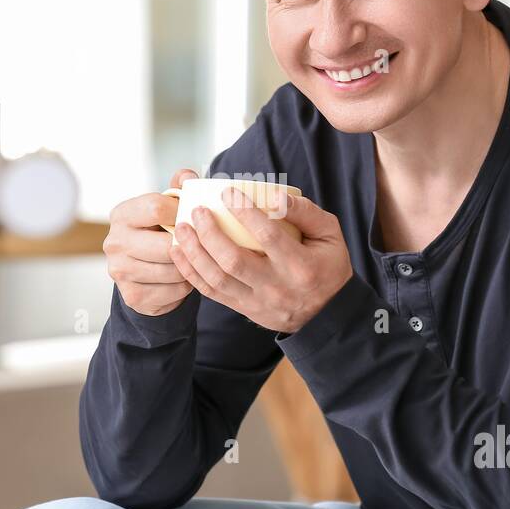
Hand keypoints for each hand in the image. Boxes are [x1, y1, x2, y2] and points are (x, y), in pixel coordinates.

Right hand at [104, 167, 200, 315]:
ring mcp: (119, 271)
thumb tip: (188, 176)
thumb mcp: (167, 208)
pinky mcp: (131, 296)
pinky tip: (183, 279)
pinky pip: (173, 292)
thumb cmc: (159, 233)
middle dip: (188, 246)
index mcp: (122, 214)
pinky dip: (184, 287)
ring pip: (172, 271)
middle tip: (199, 245)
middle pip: (166, 245)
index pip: (156, 207)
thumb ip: (179, 189)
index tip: (194, 217)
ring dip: (190, 268)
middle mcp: (114, 242)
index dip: (183, 212)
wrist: (144, 275)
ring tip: (192, 261)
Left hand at [168, 186, 353, 333]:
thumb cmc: (327, 265)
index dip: (245, 213)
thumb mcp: (329, 234)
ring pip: (217, 279)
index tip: (228, 193)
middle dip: (210, 233)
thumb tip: (273, 194)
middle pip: (234, 260)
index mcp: (301, 266)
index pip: (269, 237)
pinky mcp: (244, 309)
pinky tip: (180, 251)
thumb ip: (305, 211)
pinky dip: (191, 272)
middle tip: (198, 211)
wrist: (326, 315)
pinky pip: (211, 292)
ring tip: (182, 228)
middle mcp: (277, 287)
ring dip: (194, 252)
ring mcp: (258, 302)